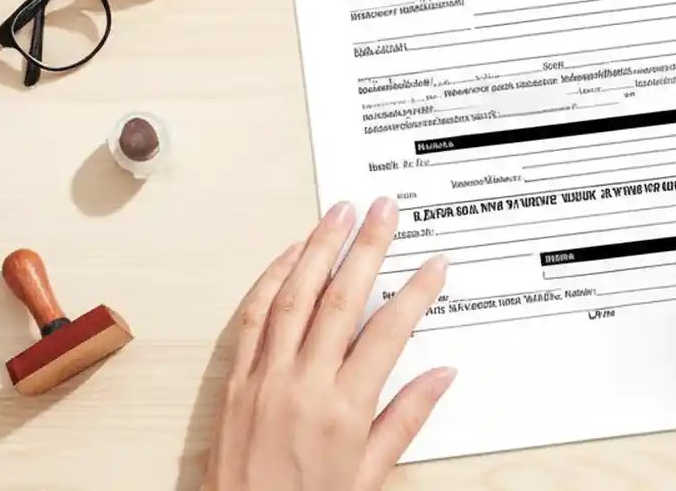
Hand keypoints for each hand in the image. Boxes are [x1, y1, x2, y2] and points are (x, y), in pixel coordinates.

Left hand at [203, 198, 454, 490]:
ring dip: (319, 248)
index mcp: (344, 409)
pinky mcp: (236, 379)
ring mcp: (265, 377)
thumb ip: (405, 419)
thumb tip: (440, 376)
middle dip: (367, 247)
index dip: (415, 293)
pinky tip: (289, 255)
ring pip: (295, 296)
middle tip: (384, 210)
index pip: (388, 332)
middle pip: (342, 299)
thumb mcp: (369, 473)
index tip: (433, 265)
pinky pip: (253, 317)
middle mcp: (303, 384)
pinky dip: (271, 280)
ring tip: (339, 214)